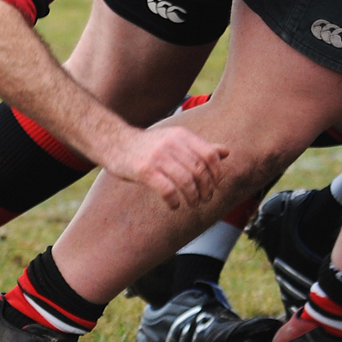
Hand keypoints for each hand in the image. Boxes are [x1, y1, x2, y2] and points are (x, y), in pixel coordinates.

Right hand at [100, 124, 230, 211]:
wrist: (114, 141)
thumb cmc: (148, 145)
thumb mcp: (175, 139)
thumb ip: (200, 147)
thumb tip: (226, 152)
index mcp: (182, 136)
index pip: (210, 155)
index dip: (217, 173)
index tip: (216, 184)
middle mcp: (172, 144)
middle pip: (200, 170)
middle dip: (207, 188)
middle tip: (206, 199)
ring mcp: (157, 157)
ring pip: (186, 181)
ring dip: (194, 196)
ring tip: (194, 203)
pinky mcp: (143, 170)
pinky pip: (167, 189)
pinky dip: (175, 201)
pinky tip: (175, 206)